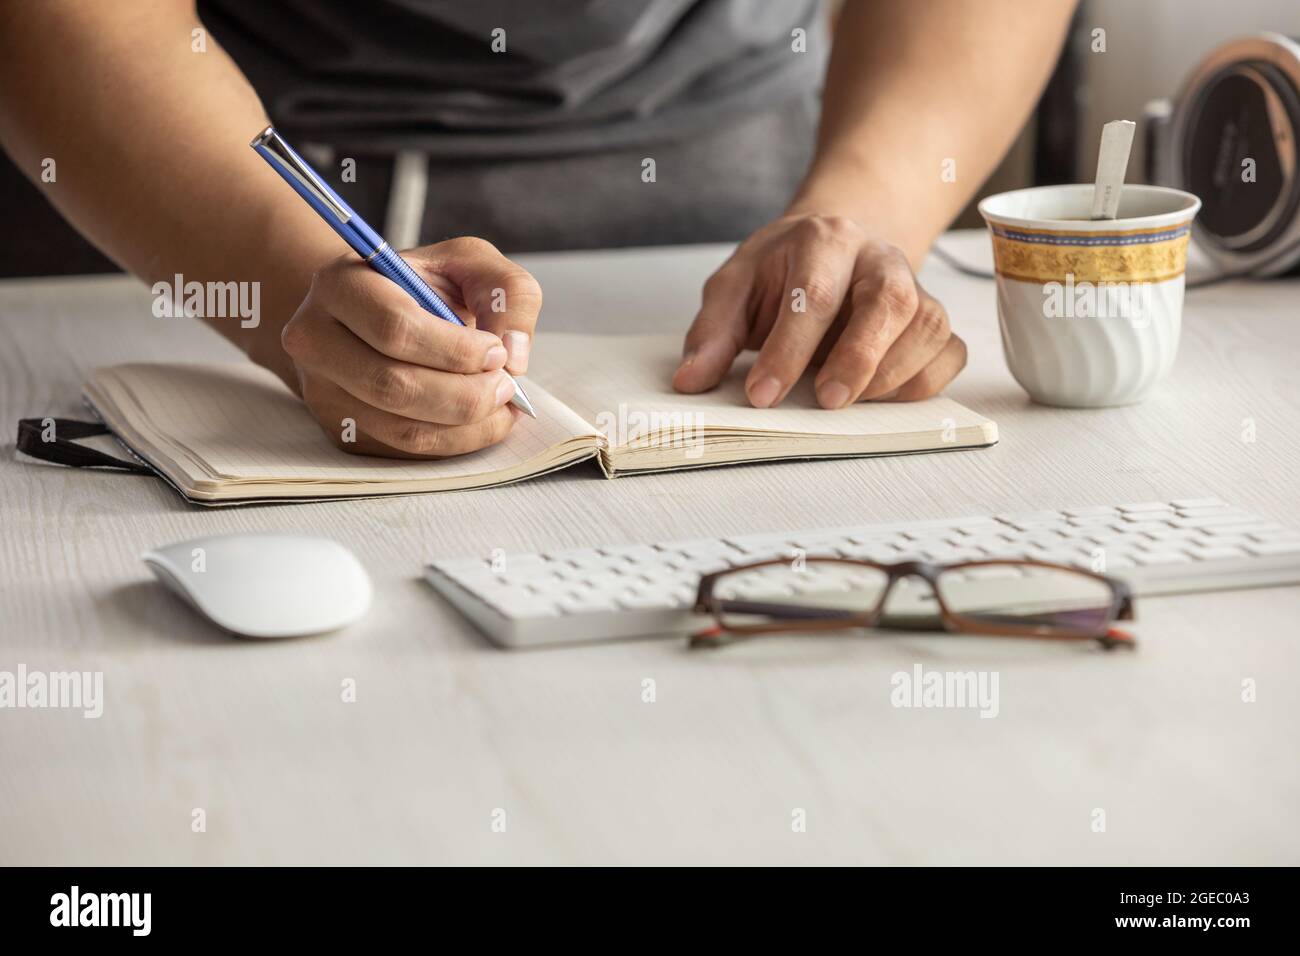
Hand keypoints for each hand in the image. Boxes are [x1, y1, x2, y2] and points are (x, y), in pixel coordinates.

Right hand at [279, 237, 540, 456]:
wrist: (382, 313)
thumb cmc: (427, 287)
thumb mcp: (472, 264)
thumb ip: (506, 293)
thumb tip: (513, 354)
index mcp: (341, 284)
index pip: (395, 328)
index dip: (456, 349)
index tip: (496, 351)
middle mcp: (317, 339)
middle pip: (394, 386)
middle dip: (466, 394)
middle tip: (505, 385)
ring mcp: (324, 390)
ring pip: (402, 429)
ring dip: (467, 425)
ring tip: (499, 404)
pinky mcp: (342, 429)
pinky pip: (405, 451)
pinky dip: (455, 442)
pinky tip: (478, 420)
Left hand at [673, 214, 965, 407]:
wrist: (836, 245)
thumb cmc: (784, 271)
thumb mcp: (736, 287)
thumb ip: (712, 332)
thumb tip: (690, 380)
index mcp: (824, 240)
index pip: (813, 295)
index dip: (787, 351)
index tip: (761, 394)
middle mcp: (878, 258)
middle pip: (889, 302)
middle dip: (858, 359)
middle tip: (825, 402)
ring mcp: (916, 287)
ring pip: (927, 328)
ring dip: (889, 376)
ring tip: (845, 401)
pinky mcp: (936, 321)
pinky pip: (948, 354)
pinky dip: (921, 383)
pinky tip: (880, 396)